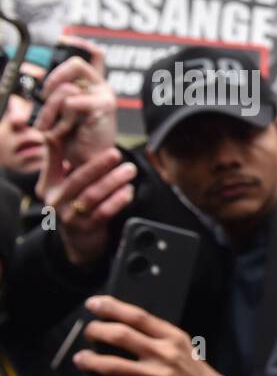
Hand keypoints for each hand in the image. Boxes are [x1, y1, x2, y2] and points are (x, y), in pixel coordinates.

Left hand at [34, 36, 117, 169]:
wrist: (89, 165)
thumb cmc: (75, 141)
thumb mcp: (61, 114)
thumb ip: (57, 97)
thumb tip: (43, 83)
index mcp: (92, 87)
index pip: (94, 55)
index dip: (81, 43)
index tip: (65, 39)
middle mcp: (101, 88)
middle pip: (75, 63)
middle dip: (53, 79)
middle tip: (45, 97)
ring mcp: (105, 96)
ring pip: (66, 87)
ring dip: (51, 110)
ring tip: (53, 128)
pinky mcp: (104, 107)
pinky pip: (72, 102)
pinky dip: (62, 118)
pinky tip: (65, 131)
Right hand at [40, 147, 136, 267]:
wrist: (79, 242)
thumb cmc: (75, 205)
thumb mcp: (64, 185)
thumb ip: (64, 163)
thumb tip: (66, 133)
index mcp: (49, 186)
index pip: (52, 162)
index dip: (61, 148)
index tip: (78, 135)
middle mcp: (55, 201)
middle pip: (78, 179)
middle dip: (99, 165)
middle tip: (117, 153)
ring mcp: (69, 216)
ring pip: (93, 195)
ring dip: (113, 181)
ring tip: (129, 171)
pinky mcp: (86, 228)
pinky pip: (104, 212)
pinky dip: (118, 200)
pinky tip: (128, 191)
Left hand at [72, 295, 242, 375]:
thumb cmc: (196, 372)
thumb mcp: (183, 346)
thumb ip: (157, 336)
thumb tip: (123, 327)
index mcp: (172, 337)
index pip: (138, 316)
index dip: (112, 307)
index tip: (94, 304)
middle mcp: (164, 354)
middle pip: (122, 336)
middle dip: (97, 331)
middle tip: (88, 332)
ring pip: (113, 366)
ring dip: (91, 361)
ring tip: (81, 359)